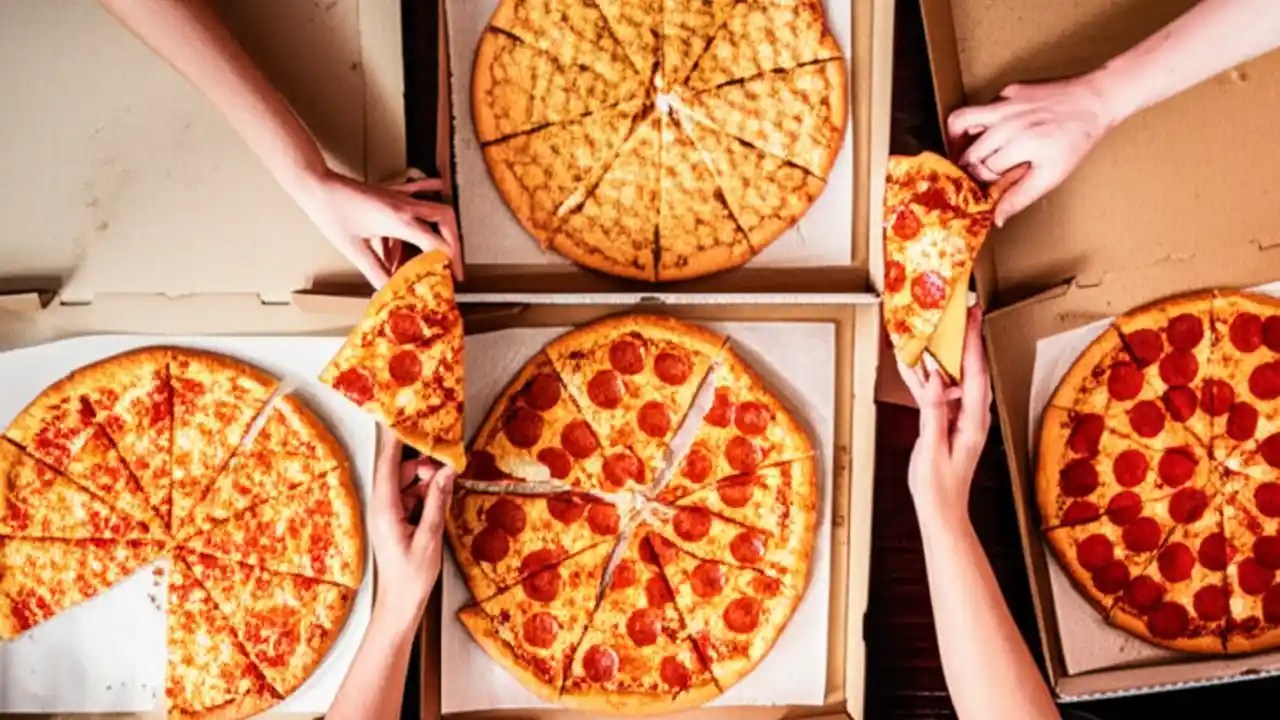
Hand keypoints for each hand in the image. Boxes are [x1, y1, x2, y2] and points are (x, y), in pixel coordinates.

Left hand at [288, 169, 462, 286]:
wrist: (318, 186)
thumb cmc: (333, 213)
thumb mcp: (355, 249)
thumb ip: (376, 272)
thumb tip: (388, 291)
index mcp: (399, 220)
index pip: (436, 242)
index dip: (447, 261)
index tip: (449, 277)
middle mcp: (405, 206)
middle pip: (446, 221)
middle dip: (454, 244)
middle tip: (453, 264)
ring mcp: (400, 196)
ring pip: (437, 206)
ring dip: (445, 227)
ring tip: (441, 248)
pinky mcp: (392, 191)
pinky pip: (420, 188)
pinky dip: (433, 191)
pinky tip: (439, 189)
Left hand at [368, 432, 455, 629]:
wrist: (400, 605)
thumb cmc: (411, 577)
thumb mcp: (430, 537)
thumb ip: (437, 502)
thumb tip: (445, 472)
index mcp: (385, 509)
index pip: (387, 463)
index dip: (393, 438)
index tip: (401, 416)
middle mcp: (382, 507)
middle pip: (398, 470)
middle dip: (421, 462)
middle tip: (445, 465)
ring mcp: (388, 514)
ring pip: (405, 482)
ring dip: (425, 479)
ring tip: (445, 483)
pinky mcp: (395, 521)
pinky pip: (409, 496)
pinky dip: (425, 493)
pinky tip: (440, 498)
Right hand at [897, 306, 992, 523]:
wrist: (941, 511)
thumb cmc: (939, 488)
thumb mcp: (933, 449)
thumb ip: (934, 413)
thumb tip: (935, 381)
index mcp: (974, 421)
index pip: (976, 373)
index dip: (974, 342)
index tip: (972, 317)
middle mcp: (972, 415)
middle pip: (971, 369)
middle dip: (965, 339)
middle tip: (960, 313)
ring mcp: (962, 418)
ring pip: (955, 378)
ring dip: (944, 356)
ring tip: (934, 333)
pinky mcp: (949, 421)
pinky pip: (941, 392)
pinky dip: (929, 378)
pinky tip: (916, 367)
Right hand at [947, 73, 1119, 226]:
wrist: (1096, 101)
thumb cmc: (1076, 140)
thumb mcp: (1051, 176)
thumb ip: (1019, 198)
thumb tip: (996, 218)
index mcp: (1021, 144)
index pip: (982, 172)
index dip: (980, 186)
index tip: (983, 192)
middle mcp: (1008, 122)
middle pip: (968, 153)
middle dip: (969, 170)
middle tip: (976, 178)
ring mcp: (1005, 103)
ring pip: (960, 122)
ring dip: (956, 141)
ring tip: (963, 154)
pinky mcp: (1008, 91)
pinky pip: (980, 108)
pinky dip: (978, 124)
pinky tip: (991, 134)